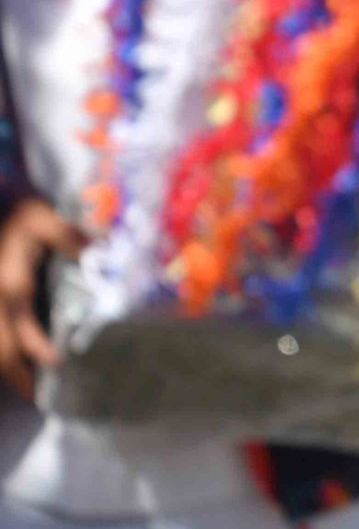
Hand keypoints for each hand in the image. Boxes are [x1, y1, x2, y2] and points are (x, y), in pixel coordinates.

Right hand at [0, 197, 78, 400]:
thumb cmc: (21, 219)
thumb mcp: (42, 219)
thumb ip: (66, 236)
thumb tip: (93, 250)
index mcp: (11, 286)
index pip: (20, 326)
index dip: (35, 346)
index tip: (55, 362)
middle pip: (1, 349)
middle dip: (16, 374)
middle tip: (37, 394)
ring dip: (9, 368)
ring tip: (29, 388)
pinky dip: (6, 353)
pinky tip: (19, 364)